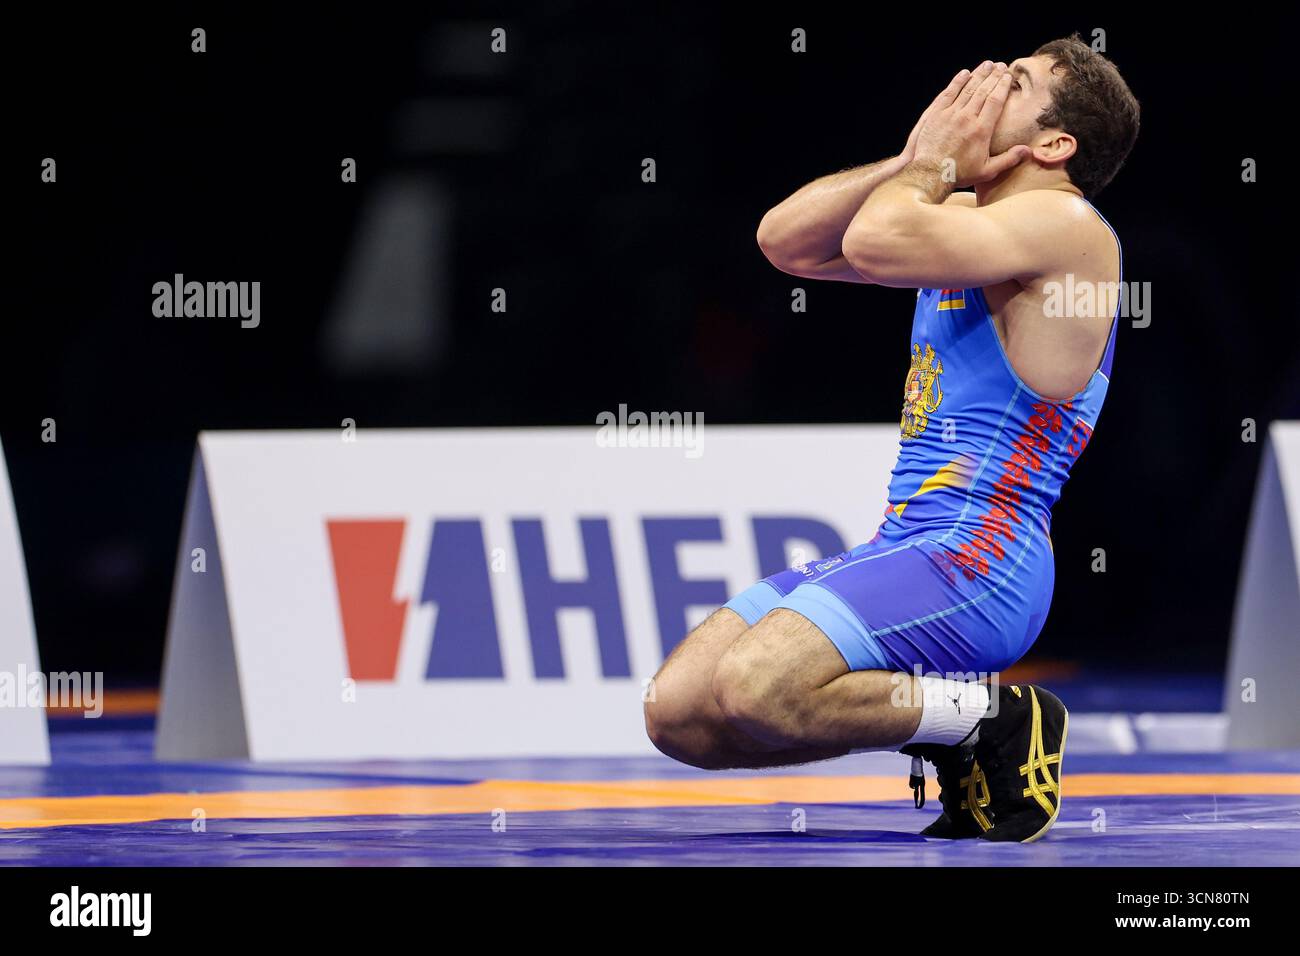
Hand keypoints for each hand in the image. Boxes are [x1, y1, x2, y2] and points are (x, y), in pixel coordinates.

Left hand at [911, 61, 1031, 186]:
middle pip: (983, 91)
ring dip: (978, 74)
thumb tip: (1028, 151)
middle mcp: (967, 118)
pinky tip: (964, 73)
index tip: (1008, 76)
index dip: (1002, 86)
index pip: (995, 101)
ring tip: (987, 64)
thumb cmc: (959, 174)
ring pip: (967, 89)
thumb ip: (1008, 159)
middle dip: (993, 76)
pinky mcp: (935, 115)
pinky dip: (957, 82)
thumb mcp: (987, 171)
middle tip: (1001, 65)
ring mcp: (950, 115)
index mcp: (981, 130)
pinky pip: (948, 93)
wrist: (930, 174)